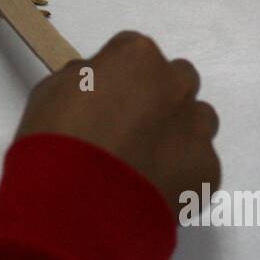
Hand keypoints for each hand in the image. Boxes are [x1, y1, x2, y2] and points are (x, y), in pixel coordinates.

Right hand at [14, 31, 220, 212]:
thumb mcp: (51, 92)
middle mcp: (176, 85)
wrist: (76, 208)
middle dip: (155, 98)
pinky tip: (150, 189)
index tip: (101, 100)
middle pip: (174, 81)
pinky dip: (179, 173)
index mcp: (137, 57)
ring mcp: (197, 129)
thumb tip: (97, 86)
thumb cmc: (56, 141)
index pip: (132, 52)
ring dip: (175, 132)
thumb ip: (83, 79)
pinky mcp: (208, 171)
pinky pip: (197, 164)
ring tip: (143, 163)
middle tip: (126, 129)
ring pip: (196, 120)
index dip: (115, 76)